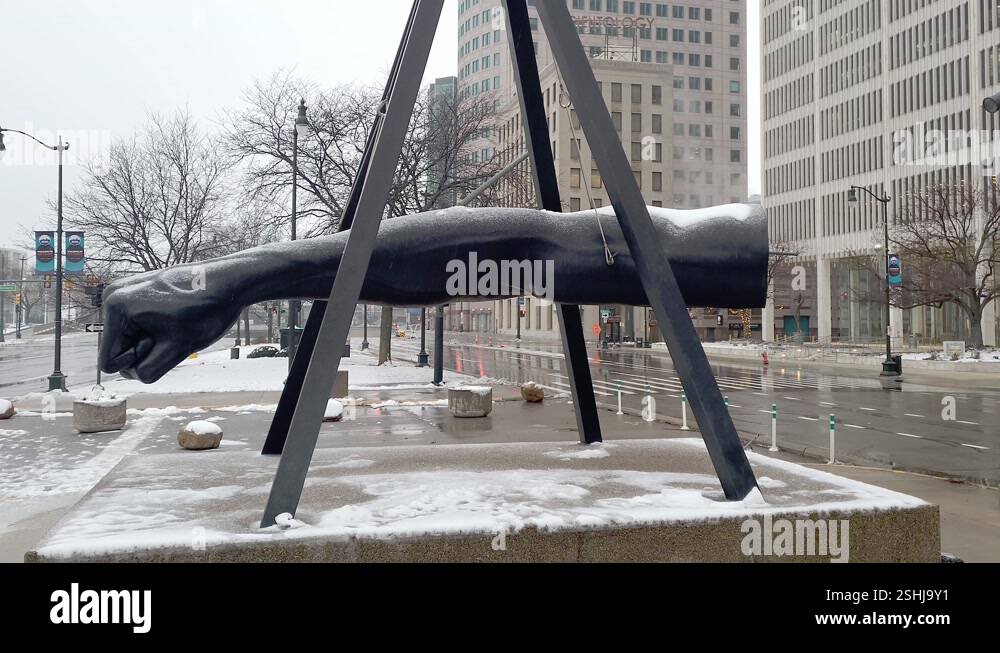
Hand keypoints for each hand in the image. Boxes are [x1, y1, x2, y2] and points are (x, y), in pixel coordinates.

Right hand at [100, 265, 241, 382]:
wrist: (227, 282)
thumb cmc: (205, 312)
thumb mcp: (176, 351)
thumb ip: (147, 371)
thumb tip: (132, 372)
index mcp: (115, 308)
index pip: (108, 363)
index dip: (137, 363)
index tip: (161, 343)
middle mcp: (112, 295)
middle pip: (118, 349)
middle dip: (145, 349)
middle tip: (173, 330)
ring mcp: (124, 290)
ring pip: (129, 337)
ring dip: (151, 339)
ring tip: (175, 322)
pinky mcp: (137, 290)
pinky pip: (137, 323)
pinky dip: (154, 327)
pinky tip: (174, 316)